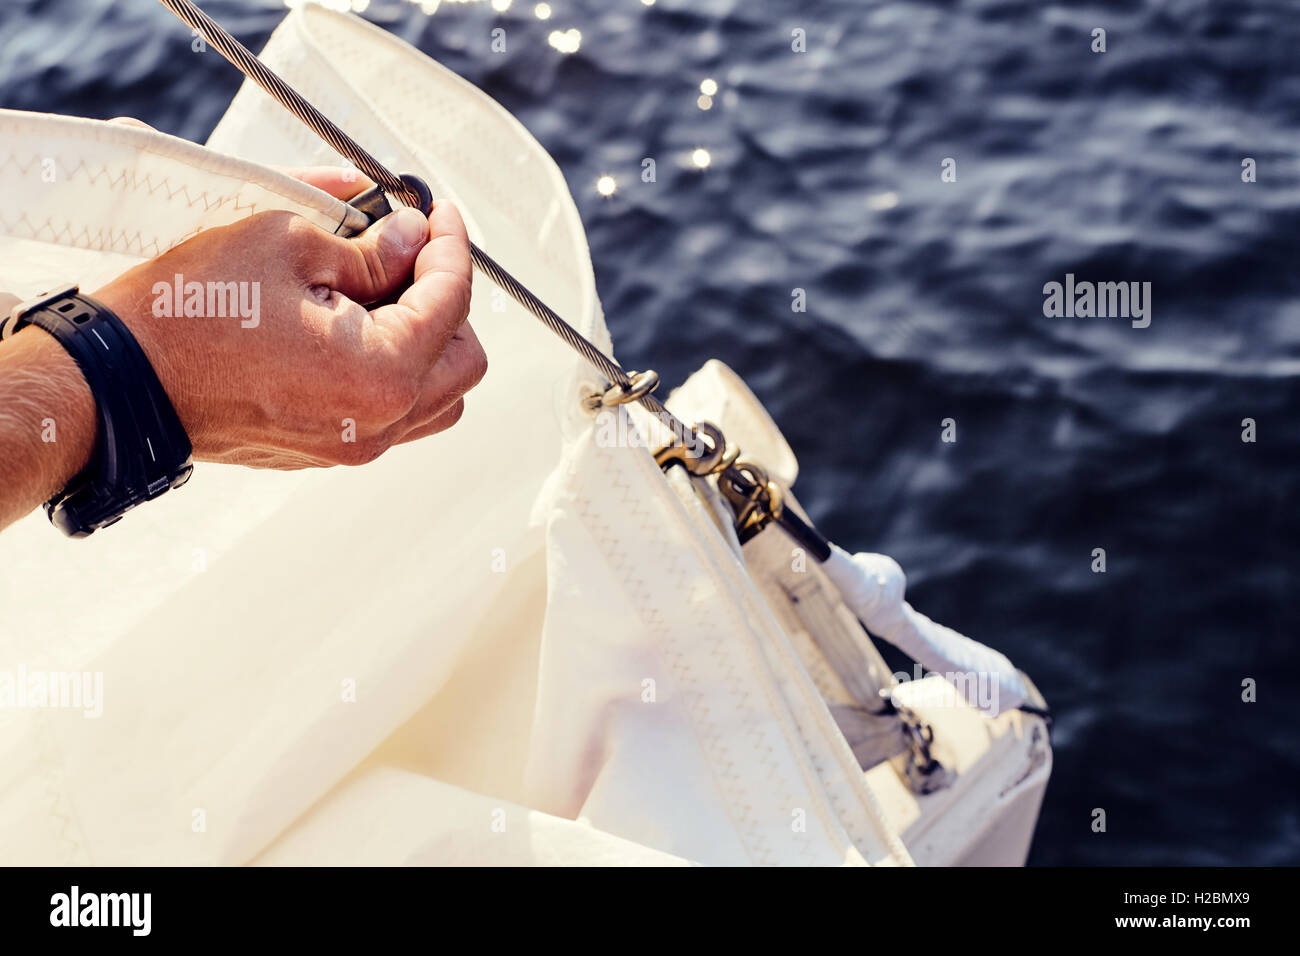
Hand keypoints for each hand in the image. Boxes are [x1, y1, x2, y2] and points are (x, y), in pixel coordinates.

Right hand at [91, 198, 484, 468]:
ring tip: (383, 292)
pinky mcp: (326, 452)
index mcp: (383, 373)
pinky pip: (392, 414)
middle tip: (411, 254)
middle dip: (448, 300)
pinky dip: (393, 370)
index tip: (438, 213)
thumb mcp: (286, 242)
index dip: (451, 244)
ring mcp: (354, 447)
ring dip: (427, 342)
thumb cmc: (192, 311)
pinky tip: (352, 326)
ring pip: (436, 397)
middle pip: (463, 360)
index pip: (452, 300)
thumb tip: (410, 238)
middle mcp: (380, 423)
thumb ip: (370, 247)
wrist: (121, 381)